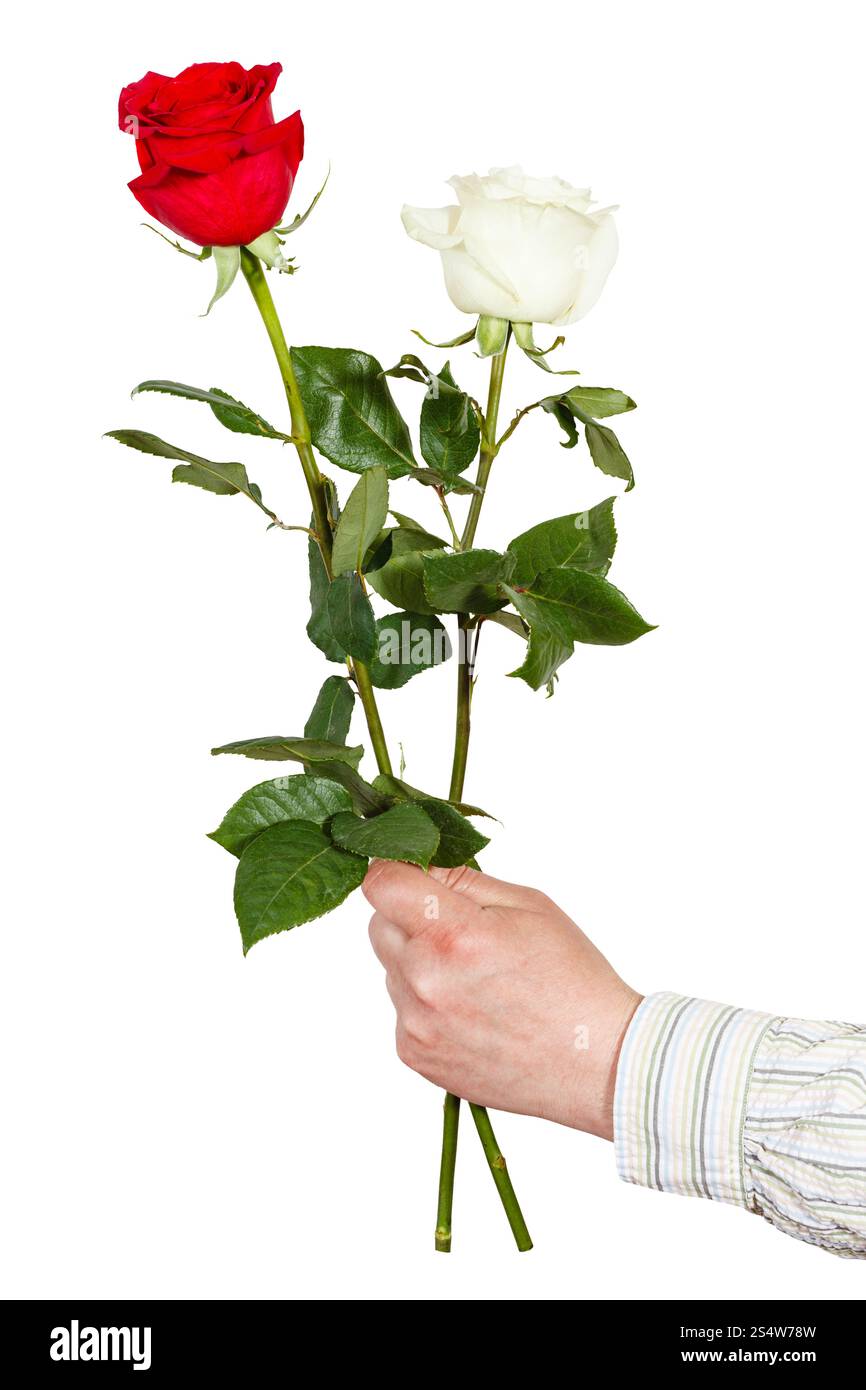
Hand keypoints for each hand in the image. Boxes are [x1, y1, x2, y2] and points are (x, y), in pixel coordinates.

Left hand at [364, 861, 641, 1139]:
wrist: (594, 1062)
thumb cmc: (571, 977)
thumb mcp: (528, 904)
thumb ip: (463, 879)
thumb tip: (419, 865)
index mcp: (453, 935)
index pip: (381, 884)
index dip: (394, 870)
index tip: (411, 873)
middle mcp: (424, 980)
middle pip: (380, 925)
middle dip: (410, 918)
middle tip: (460, 932)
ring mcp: (416, 1023)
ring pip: (392, 969)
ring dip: (419, 963)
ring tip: (477, 980)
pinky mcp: (415, 1055)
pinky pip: (402, 1010)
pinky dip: (426, 1004)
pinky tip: (473, 1012)